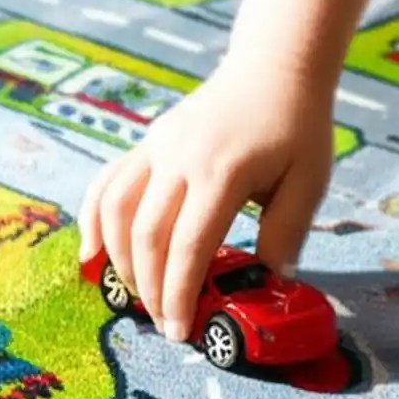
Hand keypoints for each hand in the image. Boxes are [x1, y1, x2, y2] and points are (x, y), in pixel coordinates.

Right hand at [76, 58, 333, 341]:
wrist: (272, 69)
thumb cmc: (295, 126)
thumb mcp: (309, 181)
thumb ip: (286, 232)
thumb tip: (271, 282)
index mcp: (222, 173)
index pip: (188, 246)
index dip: (179, 294)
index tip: (180, 330)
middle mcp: (179, 160)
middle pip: (147, 236)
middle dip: (150, 288)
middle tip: (163, 322)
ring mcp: (156, 149)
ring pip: (116, 211)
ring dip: (120, 261)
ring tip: (137, 293)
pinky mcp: (145, 145)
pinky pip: (106, 184)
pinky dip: (91, 219)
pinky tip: (90, 252)